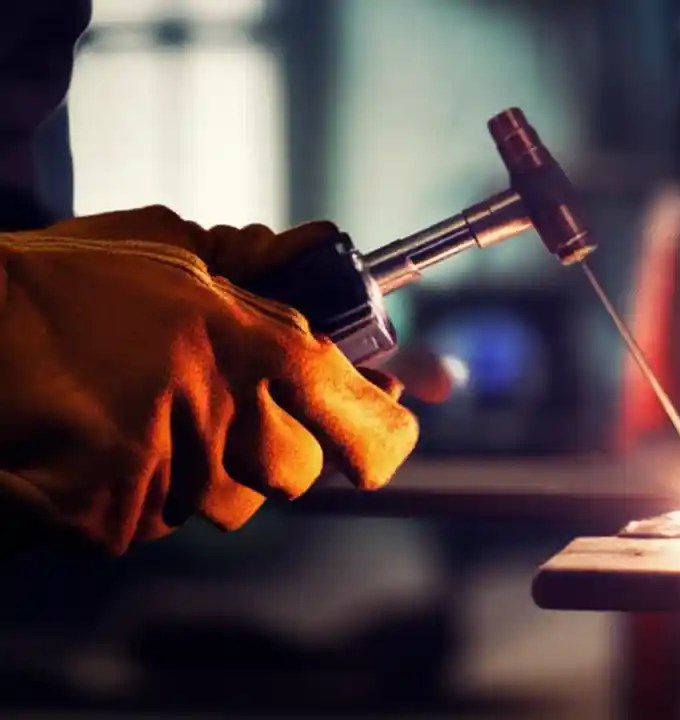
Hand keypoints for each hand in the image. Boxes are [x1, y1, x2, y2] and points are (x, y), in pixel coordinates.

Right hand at [0, 207, 425, 553]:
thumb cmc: (73, 280)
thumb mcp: (176, 254)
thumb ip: (261, 268)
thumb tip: (326, 247)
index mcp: (259, 348)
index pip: (366, 424)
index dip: (381, 437)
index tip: (382, 437)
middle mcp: (226, 413)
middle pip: (295, 476)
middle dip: (269, 452)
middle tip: (220, 411)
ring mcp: (169, 469)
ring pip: (224, 504)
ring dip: (196, 472)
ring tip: (139, 414)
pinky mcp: (111, 513)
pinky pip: (149, 522)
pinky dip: (129, 493)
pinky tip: (95, 442)